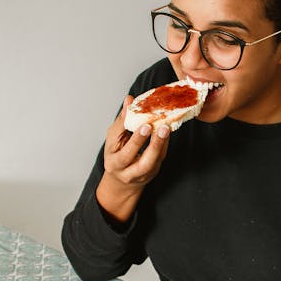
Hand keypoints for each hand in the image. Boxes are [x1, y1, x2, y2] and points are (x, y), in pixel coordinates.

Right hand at [96, 96, 170, 222]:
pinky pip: (160, 159)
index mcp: (114, 163)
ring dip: (161, 144)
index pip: (124, 153)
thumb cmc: (116, 154)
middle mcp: (127, 172)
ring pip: (153, 162)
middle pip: (141, 163)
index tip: (145, 124)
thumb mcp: (113, 138)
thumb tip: (129, 100)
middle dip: (152, 145)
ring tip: (166, 128)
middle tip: (161, 127)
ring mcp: (142, 175)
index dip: (136, 140)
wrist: (121, 180)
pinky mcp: (153, 173)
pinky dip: (164, 144)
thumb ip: (122, 120)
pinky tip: (166, 132)